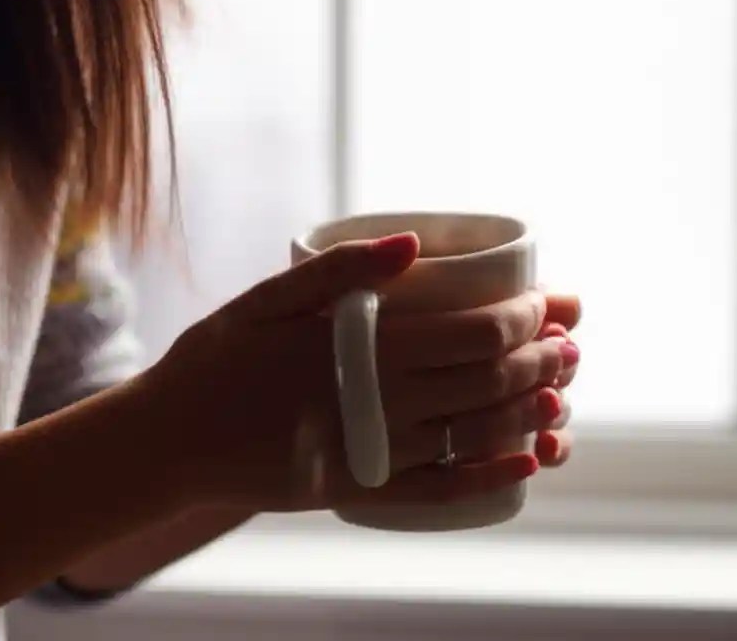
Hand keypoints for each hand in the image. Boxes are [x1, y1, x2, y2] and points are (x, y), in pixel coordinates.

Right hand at [141, 233, 580, 511]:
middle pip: (488, 380)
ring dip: (530, 411)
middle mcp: (378, 401)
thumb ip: (340, 268)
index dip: (525, 319)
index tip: (546, 305)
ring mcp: (374, 451)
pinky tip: (526, 463)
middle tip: (568, 346)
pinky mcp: (363, 491)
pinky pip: (441, 490)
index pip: (475, 332)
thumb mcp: (267, 297)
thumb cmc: (216, 359)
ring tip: (562, 394)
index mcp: (362, 346)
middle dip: (541, 359)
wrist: (168, 443)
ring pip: (476, 432)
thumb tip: (414, 244)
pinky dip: (490, 476)